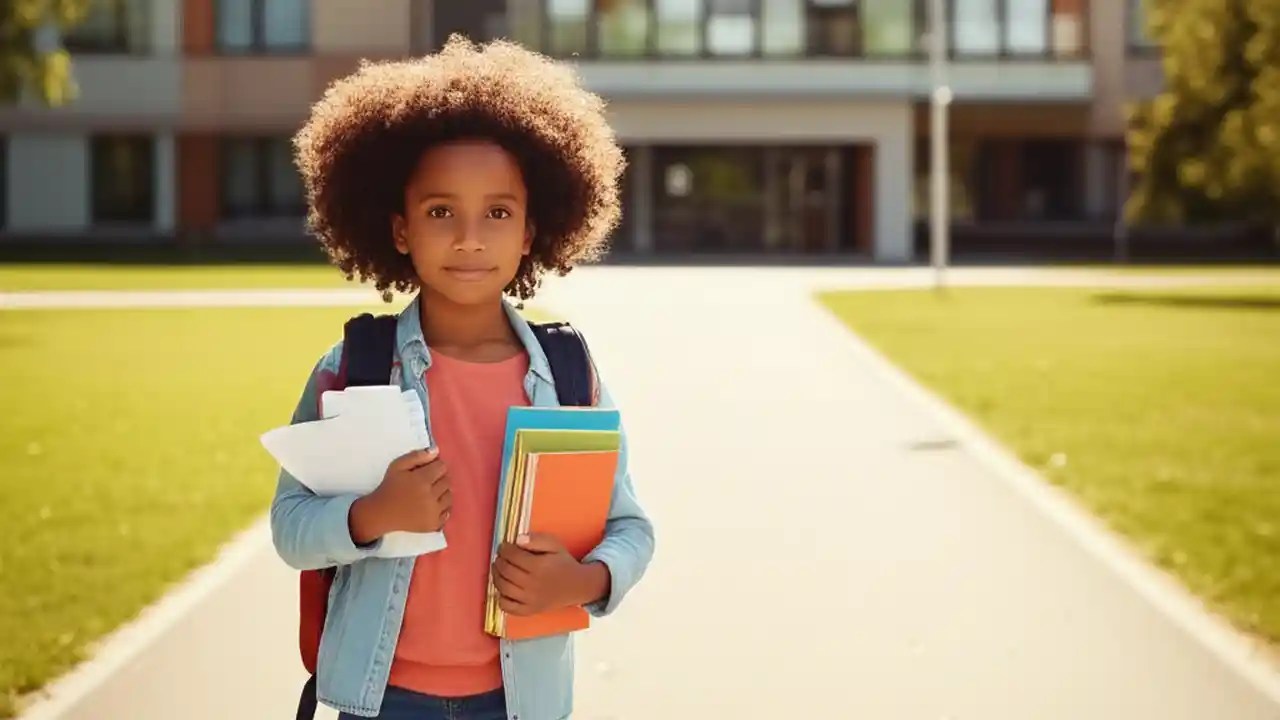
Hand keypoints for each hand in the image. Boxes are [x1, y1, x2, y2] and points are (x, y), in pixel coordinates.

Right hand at [349, 449, 450, 544]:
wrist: (381, 513)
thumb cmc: (389, 487)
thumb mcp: (397, 466)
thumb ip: (417, 456)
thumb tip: (436, 451)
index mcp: (422, 480)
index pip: (442, 467)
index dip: (436, 466)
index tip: (428, 469)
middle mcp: (430, 496)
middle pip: (447, 481)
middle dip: (440, 478)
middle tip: (428, 481)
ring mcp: (433, 512)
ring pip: (449, 496)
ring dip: (443, 492)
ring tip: (430, 492)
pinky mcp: (434, 524)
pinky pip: (448, 512)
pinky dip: (443, 507)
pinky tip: (432, 504)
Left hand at [492, 533, 609, 615]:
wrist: (576, 586)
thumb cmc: (563, 563)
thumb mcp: (555, 545)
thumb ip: (537, 540)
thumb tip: (518, 539)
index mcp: (539, 566)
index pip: (512, 555)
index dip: (504, 549)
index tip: (504, 546)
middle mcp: (532, 584)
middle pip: (506, 570)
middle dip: (499, 560)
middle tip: (500, 557)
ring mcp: (530, 600)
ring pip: (503, 587)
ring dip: (496, 576)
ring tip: (498, 569)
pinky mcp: (529, 611)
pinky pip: (507, 606)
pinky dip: (500, 597)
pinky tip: (503, 588)